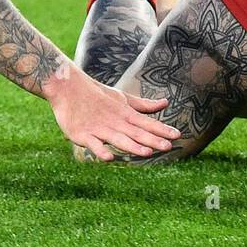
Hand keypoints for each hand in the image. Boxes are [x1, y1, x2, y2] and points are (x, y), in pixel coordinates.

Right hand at [47, 68, 178, 161]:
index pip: (147, 123)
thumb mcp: (123, 98)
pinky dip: (100, 150)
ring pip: (118, 139)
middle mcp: (115, 122)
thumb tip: (166, 103)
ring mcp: (99, 128)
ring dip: (132, 146)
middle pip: (136, 133)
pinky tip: (109, 158)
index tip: (178, 135)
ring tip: (147, 153)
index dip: (162, 129)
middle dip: (152, 140)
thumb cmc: (98, 95)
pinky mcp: (82, 134)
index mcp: (125, 114)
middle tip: (168, 147)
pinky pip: (93, 144)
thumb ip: (144, 105)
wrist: (68, 87)